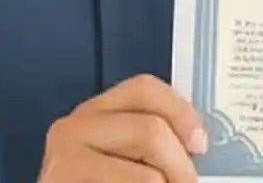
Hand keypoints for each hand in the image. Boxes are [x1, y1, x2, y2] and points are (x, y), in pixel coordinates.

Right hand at [38, 74, 207, 181]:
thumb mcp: (128, 157)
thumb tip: (197, 144)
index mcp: (96, 112)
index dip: (181, 112)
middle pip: (150, 130)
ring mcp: (64, 158)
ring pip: (147, 176)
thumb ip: (153, 143)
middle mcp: (74, 126)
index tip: (200, 145)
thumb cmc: (103, 181)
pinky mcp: (62, 182)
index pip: (144, 88)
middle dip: (181, 166)